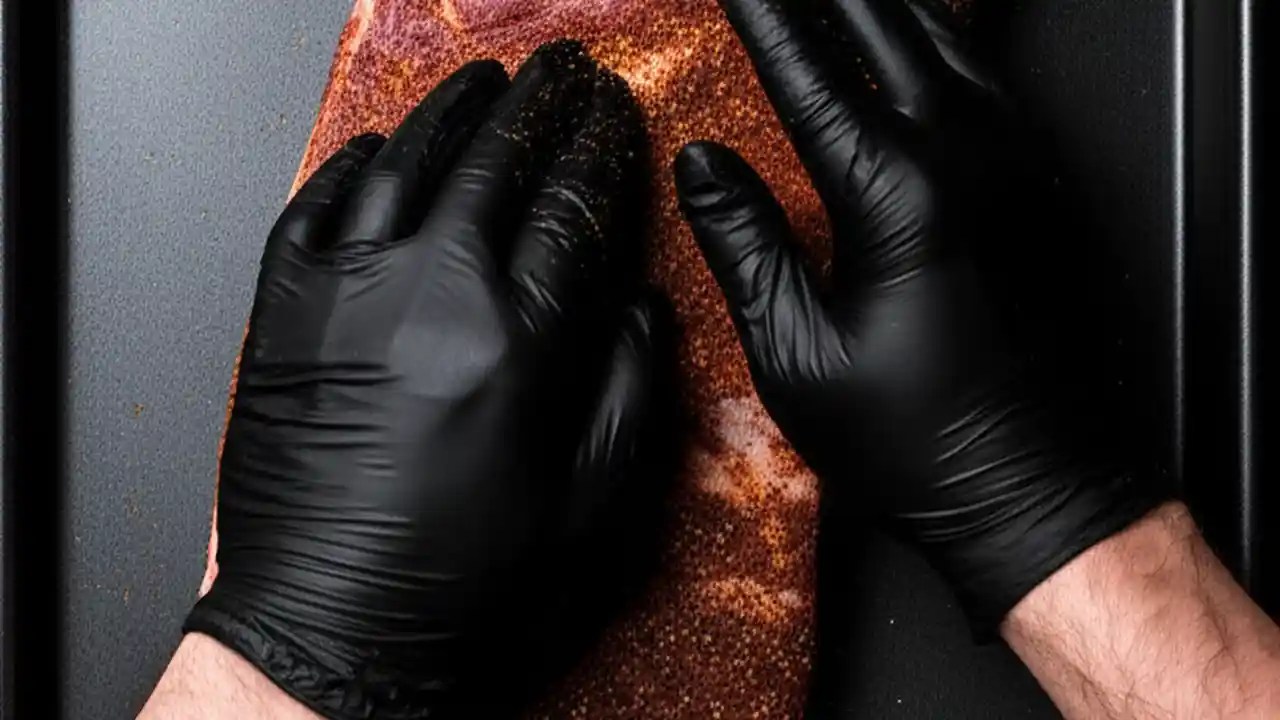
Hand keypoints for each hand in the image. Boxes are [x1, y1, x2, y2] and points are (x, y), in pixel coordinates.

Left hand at [185, 41, 674, 718]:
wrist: (330, 636)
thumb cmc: (465, 590)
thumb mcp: (592, 508)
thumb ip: (627, 389)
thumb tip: (637, 302)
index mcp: (515, 346)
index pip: (572, 212)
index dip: (602, 154)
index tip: (617, 119)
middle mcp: (426, 300)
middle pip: (493, 166)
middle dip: (539, 107)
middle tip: (564, 73)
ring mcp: (342, 299)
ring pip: (403, 164)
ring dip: (452, 113)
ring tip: (485, 83)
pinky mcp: (280, 319)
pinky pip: (313, 207)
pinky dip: (349, 165)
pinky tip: (378, 145)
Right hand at [675, 0, 1161, 632]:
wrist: (1039, 487)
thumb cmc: (919, 439)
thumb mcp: (799, 355)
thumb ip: (746, 244)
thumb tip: (701, 165)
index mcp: (897, 195)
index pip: (811, 74)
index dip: (765, 17)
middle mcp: (968, 158)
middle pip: (886, 27)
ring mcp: (1018, 163)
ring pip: (947, 38)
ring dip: (888, 4)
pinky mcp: (1045, 184)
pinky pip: (988, 77)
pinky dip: (941, 38)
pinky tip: (920, 36)